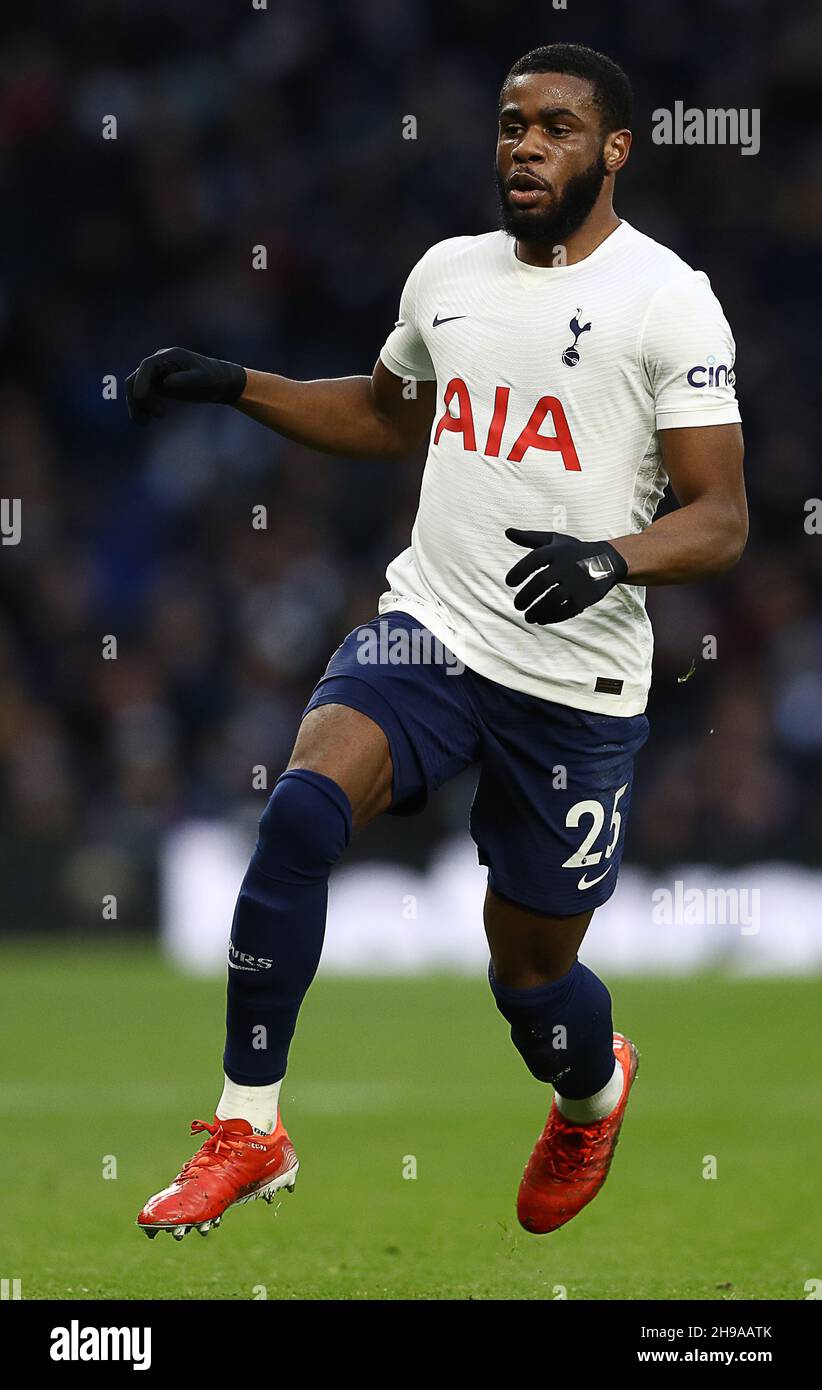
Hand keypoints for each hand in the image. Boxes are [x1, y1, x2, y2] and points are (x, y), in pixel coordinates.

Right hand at [126, 347, 246, 424]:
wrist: (219, 382)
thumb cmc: (213, 378)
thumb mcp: (204, 379)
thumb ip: (186, 379)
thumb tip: (166, 383)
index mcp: (169, 356)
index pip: (147, 366)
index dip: (141, 381)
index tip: (139, 397)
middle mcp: (159, 362)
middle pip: (137, 378)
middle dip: (140, 398)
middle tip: (160, 415)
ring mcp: (156, 374)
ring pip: (136, 388)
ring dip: (137, 405)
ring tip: (145, 423)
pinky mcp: (157, 385)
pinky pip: (142, 396)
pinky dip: (141, 408)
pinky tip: (145, 421)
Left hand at [504, 529, 627, 624]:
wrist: (607, 560)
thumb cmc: (573, 550)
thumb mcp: (554, 540)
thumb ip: (529, 538)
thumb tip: (507, 531)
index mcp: (556, 551)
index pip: (533, 560)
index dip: (518, 572)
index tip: (509, 582)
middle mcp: (567, 565)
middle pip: (541, 582)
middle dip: (525, 596)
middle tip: (517, 605)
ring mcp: (577, 582)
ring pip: (553, 600)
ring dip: (536, 611)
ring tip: (527, 617)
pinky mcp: (585, 597)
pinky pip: (566, 611)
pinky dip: (551, 617)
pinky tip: (541, 619)